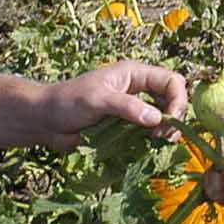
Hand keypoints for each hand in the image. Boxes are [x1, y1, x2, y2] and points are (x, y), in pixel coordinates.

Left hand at [41, 60, 187, 149]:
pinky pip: (148, 133)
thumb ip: (126, 106)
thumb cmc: (67, 102)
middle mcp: (138, 89)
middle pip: (173, 100)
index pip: (172, 81)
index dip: (178, 100)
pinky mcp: (126, 127)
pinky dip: (152, 141)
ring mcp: (133, 109)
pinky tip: (147, 148)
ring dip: (165, 132)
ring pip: (163, 118)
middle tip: (163, 138)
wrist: (45, 120)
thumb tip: (157, 119)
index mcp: (134, 74)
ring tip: (156, 144)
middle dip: (174, 118)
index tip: (168, 121)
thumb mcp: (97, 100)